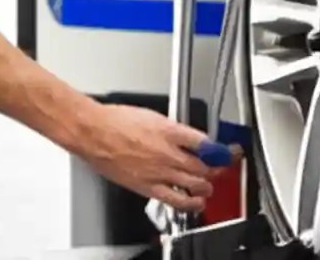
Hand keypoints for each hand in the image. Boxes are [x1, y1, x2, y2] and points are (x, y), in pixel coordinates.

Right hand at [76, 104, 225, 212]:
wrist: (94, 133)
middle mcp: (170, 152)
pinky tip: (196, 203)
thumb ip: (172, 129)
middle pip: (205, 165)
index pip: (206, 142)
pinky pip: (176, 200)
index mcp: (171, 130)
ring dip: (206, 186)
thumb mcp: (152, 115)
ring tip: (207, 185)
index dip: (220, 149)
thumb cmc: (115, 121)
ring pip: (195, 184)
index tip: (226, 151)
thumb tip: (186, 137)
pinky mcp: (149, 187)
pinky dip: (190, 203)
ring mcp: (160, 171)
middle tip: (218, 168)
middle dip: (215, 168)